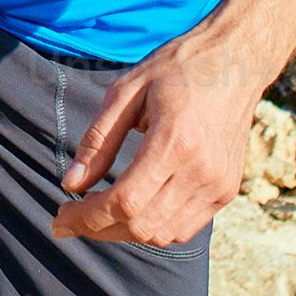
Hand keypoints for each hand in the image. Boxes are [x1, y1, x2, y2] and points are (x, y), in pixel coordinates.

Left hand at [54, 32, 267, 245]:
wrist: (236, 61)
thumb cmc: (177, 68)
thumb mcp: (126, 92)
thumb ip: (98, 141)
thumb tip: (71, 184)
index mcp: (175, 141)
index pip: (125, 202)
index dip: (87, 217)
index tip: (59, 218)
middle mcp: (202, 170)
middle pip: (141, 225)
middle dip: (97, 228)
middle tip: (69, 217)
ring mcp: (219, 184)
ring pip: (162, 234)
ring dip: (123, 232)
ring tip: (97, 214)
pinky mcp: (227, 190)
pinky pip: (184, 228)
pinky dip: (152, 228)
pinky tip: (131, 210)